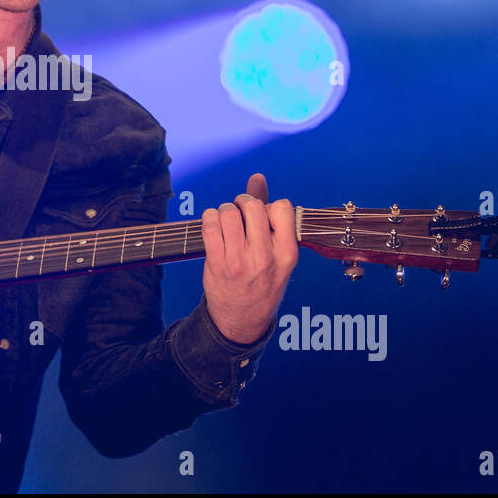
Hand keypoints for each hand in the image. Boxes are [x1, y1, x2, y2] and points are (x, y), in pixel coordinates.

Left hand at [199, 173, 296, 343]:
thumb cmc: (262, 282)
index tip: (262, 219)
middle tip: (240, 213)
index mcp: (287, 254)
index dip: (269, 207)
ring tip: (227, 221)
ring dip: (225, 210)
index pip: (282, 208)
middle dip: (243, 203)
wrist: (241, 321)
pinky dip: (210, 218)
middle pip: (252, 207)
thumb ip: (269, 215)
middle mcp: (265, 258)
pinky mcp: (217, 264)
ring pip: (228, 212)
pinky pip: (210, 225)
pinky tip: (214, 226)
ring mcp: (240, 262)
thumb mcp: (276, 255)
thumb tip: (257, 177)